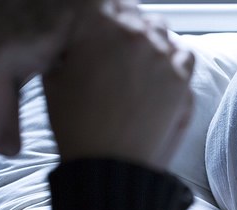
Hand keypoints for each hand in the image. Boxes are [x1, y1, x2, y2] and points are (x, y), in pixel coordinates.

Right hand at [43, 0, 193, 170]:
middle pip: (131, 12)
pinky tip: (160, 67)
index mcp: (98, 26)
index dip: (96, 13)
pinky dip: (172, 55)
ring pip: (158, 27)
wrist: (109, 166)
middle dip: (120, 24)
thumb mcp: (53, 79)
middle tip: (112, 44)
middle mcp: (134, 34)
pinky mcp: (181, 79)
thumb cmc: (75, 126)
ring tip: (135, 55)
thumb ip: (65, 47)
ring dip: (147, 35)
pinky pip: (183, 52)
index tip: (94, 25)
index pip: (101, 2)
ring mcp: (162, 55)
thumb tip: (73, 37)